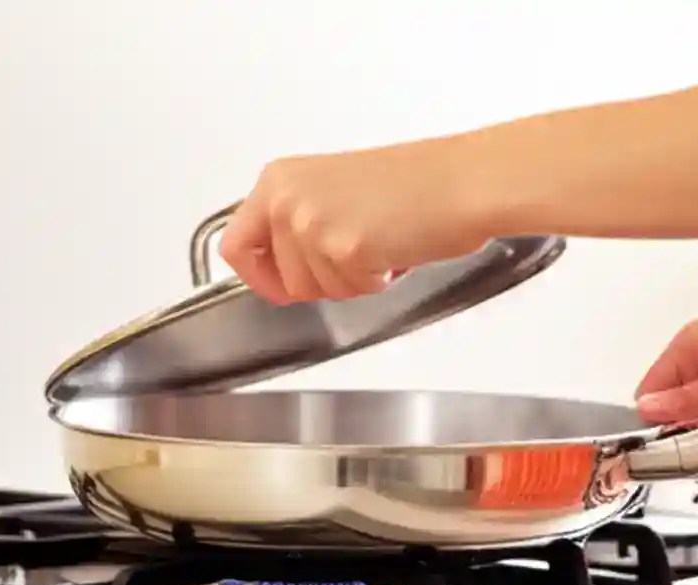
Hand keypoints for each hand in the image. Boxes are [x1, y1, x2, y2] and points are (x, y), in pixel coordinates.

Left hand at [217, 139, 491, 304]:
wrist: (462, 181)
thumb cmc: (416, 184)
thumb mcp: (335, 191)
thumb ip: (297, 222)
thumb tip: (280, 269)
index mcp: (280, 179)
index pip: (235, 246)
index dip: (260, 276)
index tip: (280, 285)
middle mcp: (287, 199)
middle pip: (283, 279)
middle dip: (322, 281)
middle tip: (360, 250)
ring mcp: (312, 224)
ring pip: (316, 291)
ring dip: (351, 280)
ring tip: (382, 242)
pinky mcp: (344, 248)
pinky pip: (350, 292)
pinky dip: (376, 282)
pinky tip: (394, 250)